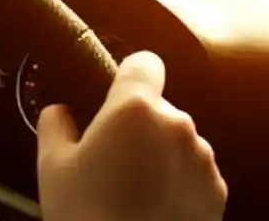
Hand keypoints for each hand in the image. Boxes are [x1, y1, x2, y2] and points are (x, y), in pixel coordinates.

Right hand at [36, 51, 226, 220]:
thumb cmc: (89, 217)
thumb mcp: (52, 167)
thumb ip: (54, 125)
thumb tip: (58, 114)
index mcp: (134, 109)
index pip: (144, 62)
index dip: (129, 75)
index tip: (117, 92)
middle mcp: (176, 125)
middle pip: (157, 108)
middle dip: (138, 127)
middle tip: (111, 161)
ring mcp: (201, 159)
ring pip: (177, 140)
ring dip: (161, 155)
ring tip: (132, 190)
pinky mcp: (216, 190)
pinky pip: (194, 171)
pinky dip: (178, 182)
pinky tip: (153, 207)